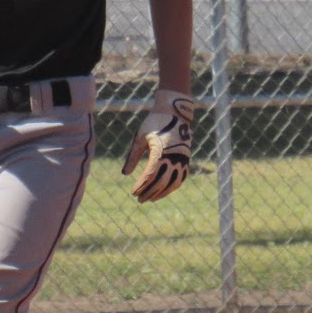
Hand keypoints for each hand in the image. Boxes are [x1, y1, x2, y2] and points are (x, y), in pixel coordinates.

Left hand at [121, 88, 193, 202]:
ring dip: (161, 193)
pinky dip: (172, 187)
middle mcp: (173, 157)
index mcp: (160, 151)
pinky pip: (180, 177)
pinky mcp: (186, 158)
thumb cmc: (154, 123)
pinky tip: (164, 190)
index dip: (141, 186)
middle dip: (149, 193)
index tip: (133, 192)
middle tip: (139, 200)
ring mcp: (182, 159)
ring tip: (150, 199)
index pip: (150, 175)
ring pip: (172, 183)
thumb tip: (125, 174)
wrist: (175, 112)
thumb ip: (133, 156)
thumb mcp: (140, 138)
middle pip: (161, 182)